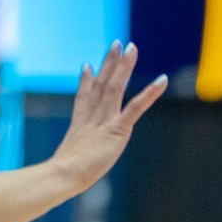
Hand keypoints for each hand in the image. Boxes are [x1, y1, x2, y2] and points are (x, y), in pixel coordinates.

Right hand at [47, 41, 168, 196]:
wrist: (64, 174)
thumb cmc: (60, 177)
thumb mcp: (64, 165)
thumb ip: (66, 163)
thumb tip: (58, 173)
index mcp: (80, 126)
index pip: (84, 99)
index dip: (86, 81)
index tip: (87, 66)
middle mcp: (92, 119)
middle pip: (100, 85)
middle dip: (109, 64)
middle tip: (116, 44)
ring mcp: (104, 122)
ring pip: (115, 88)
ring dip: (124, 67)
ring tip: (132, 47)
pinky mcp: (117, 129)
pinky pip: (136, 107)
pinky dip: (150, 93)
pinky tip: (163, 81)